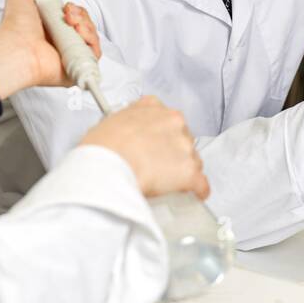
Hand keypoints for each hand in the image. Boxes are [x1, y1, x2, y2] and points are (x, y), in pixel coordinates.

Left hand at [0, 0, 99, 97]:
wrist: (17, 47)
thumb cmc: (15, 25)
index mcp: (51, 28)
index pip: (76, 17)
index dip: (76, 9)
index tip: (66, 7)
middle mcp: (61, 42)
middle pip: (86, 25)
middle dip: (81, 15)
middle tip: (67, 16)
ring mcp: (69, 55)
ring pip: (92, 37)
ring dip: (86, 26)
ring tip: (71, 26)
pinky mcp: (76, 67)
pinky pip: (94, 54)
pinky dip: (91, 42)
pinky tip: (77, 36)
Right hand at [80, 96, 209, 199]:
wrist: (106, 167)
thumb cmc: (102, 148)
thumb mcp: (110, 120)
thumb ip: (127, 123)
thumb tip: (127, 137)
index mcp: (154, 107)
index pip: (167, 120)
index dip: (163, 136)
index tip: (158, 146)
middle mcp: (174, 123)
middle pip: (182, 140)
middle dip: (174, 154)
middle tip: (158, 167)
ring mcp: (184, 147)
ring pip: (193, 160)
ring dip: (183, 171)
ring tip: (166, 183)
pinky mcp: (189, 171)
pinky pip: (201, 183)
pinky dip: (197, 190)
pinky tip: (192, 195)